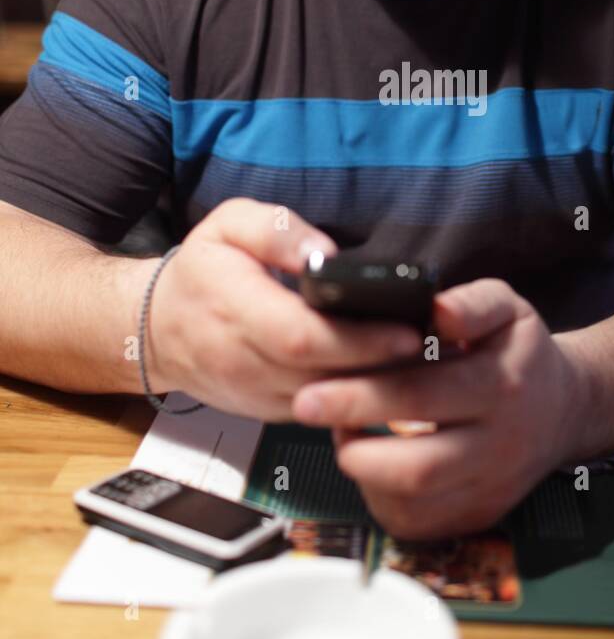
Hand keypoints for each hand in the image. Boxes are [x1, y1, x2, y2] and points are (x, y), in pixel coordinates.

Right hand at [145, 199, 423, 418]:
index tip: (407, 330)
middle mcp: (244, 363)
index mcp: (234, 310)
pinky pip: (320, 412)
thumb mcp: (227, 225)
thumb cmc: (201, 271)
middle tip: (433, 347)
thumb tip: (326, 254)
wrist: (157, 331)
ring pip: (326, 402)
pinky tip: (391, 378)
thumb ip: (277, 230)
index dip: (357, 339)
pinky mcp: (269, 413)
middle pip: (323, 376)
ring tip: (423, 363)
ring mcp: (256, 396)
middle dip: (382, 365)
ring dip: (375, 387)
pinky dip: (356, 399)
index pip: (302, 337)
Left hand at [291, 278, 577, 538]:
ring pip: (413, 504)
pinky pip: (417, 522)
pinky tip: (370, 462)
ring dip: (363, 471)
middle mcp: (499, 447)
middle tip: (309, 410)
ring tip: (343, 433)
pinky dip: (380, 496)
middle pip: (417, 466)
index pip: (425, 398)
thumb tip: (437, 311)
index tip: (314, 388)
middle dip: (353, 445)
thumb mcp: (507, 308)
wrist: (565, 409)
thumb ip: (472, 303)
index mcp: (503, 387)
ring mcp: (490, 489)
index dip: (364, 396)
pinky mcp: (478, 515)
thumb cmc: (520, 352)